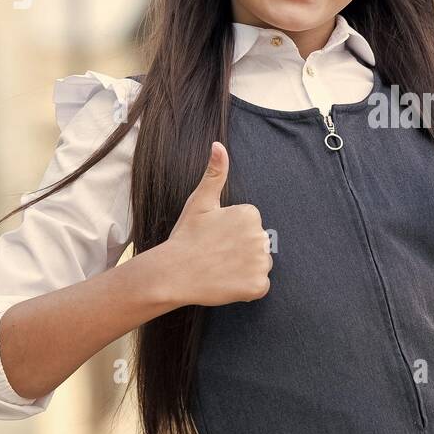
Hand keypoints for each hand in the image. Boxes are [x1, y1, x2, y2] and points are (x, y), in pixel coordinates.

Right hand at [157, 142, 272, 307]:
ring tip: (220, 269)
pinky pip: (260, 287)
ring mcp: (261, 262)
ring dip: (245, 270)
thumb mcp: (200, 201)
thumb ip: (215, 173)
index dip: (232, 235)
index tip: (215, 239)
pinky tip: (227, 283)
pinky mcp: (258, 285)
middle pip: (258, 246)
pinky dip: (247, 289)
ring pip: (260, 266)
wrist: (173, 274)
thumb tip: (218, 145)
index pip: (251, 227)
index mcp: (250, 213)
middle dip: (240, 251)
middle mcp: (261, 235)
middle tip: (216, 255)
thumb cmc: (186, 236)